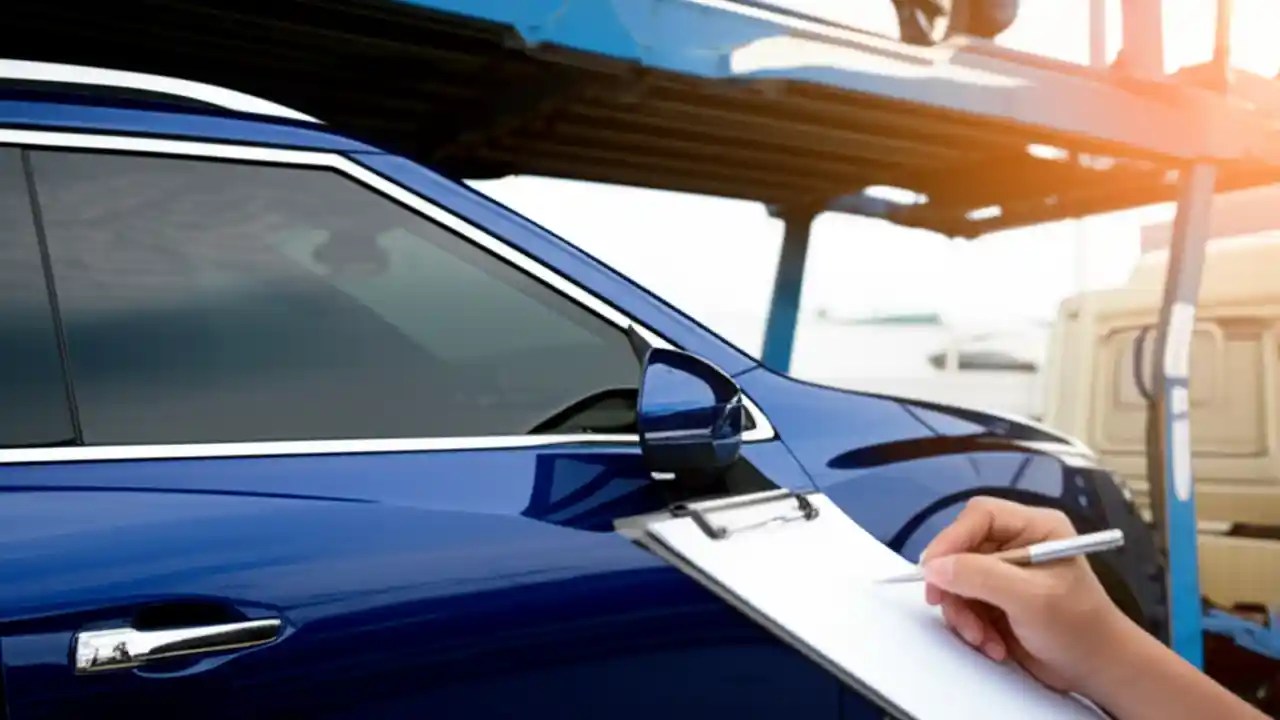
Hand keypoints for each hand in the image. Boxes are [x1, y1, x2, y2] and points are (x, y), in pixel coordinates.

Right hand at [918, 496, 1134, 695]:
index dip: (952, 538)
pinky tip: (993, 643)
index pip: (980, 516)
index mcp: (1035, 528)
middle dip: (956, 585)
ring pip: (957, 580)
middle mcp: (1017, 544)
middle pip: (962, 548)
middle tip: (947, 607)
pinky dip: (971, 626)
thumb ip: (980, 577)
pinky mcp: (996, 599)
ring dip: (963, 613)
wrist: (1097, 671)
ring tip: (983, 638)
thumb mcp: (1029, 598)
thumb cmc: (1077, 627)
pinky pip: (964, 603)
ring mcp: (1005, 573)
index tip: (932, 568)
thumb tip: (933, 567)